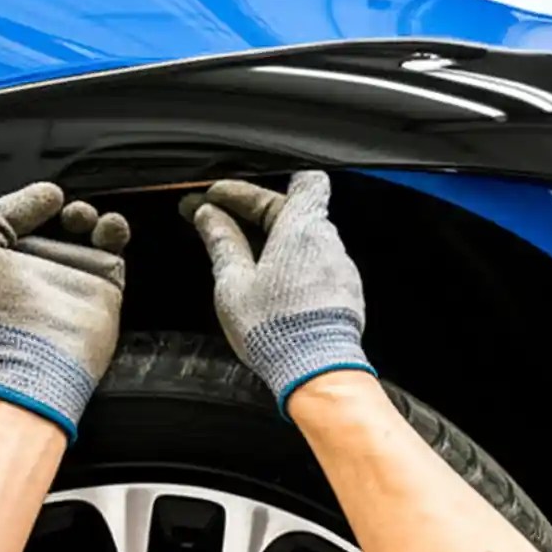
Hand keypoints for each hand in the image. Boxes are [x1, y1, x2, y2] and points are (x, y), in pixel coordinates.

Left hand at [0, 182, 129, 441]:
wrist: (37, 361)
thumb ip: (5, 211)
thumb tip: (48, 194)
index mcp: (6, 256)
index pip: (24, 215)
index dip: (34, 201)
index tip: (45, 197)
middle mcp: (40, 263)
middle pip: (59, 218)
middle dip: (65, 208)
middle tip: (65, 213)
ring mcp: (74, 272)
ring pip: (89, 228)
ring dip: (90, 214)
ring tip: (84, 220)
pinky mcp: (105, 282)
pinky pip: (114, 245)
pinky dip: (115, 228)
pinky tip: (108, 226)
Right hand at [180, 171, 373, 413]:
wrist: (318, 372)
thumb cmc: (276, 329)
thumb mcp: (233, 283)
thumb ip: (222, 242)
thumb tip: (207, 215)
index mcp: (302, 228)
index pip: (302, 180)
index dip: (259, 186)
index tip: (222, 197)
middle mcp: (328, 241)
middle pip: (293, 209)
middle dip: (252, 211)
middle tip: (213, 222)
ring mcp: (340, 267)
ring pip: (303, 238)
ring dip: (272, 239)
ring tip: (237, 256)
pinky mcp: (344, 292)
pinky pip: (315, 264)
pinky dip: (290, 263)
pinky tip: (267, 282)